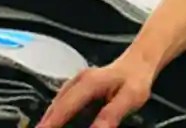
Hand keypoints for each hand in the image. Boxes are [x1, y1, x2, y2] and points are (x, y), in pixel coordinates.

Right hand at [37, 51, 155, 127]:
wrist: (138, 63)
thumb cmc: (136, 80)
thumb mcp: (131, 97)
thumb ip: (112, 114)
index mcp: (89, 83)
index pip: (64, 108)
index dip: (50, 123)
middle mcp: (76, 82)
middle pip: (54, 108)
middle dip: (46, 124)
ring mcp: (73, 84)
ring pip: (55, 107)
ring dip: (50, 121)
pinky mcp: (73, 90)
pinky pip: (60, 106)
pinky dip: (56, 117)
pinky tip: (56, 124)